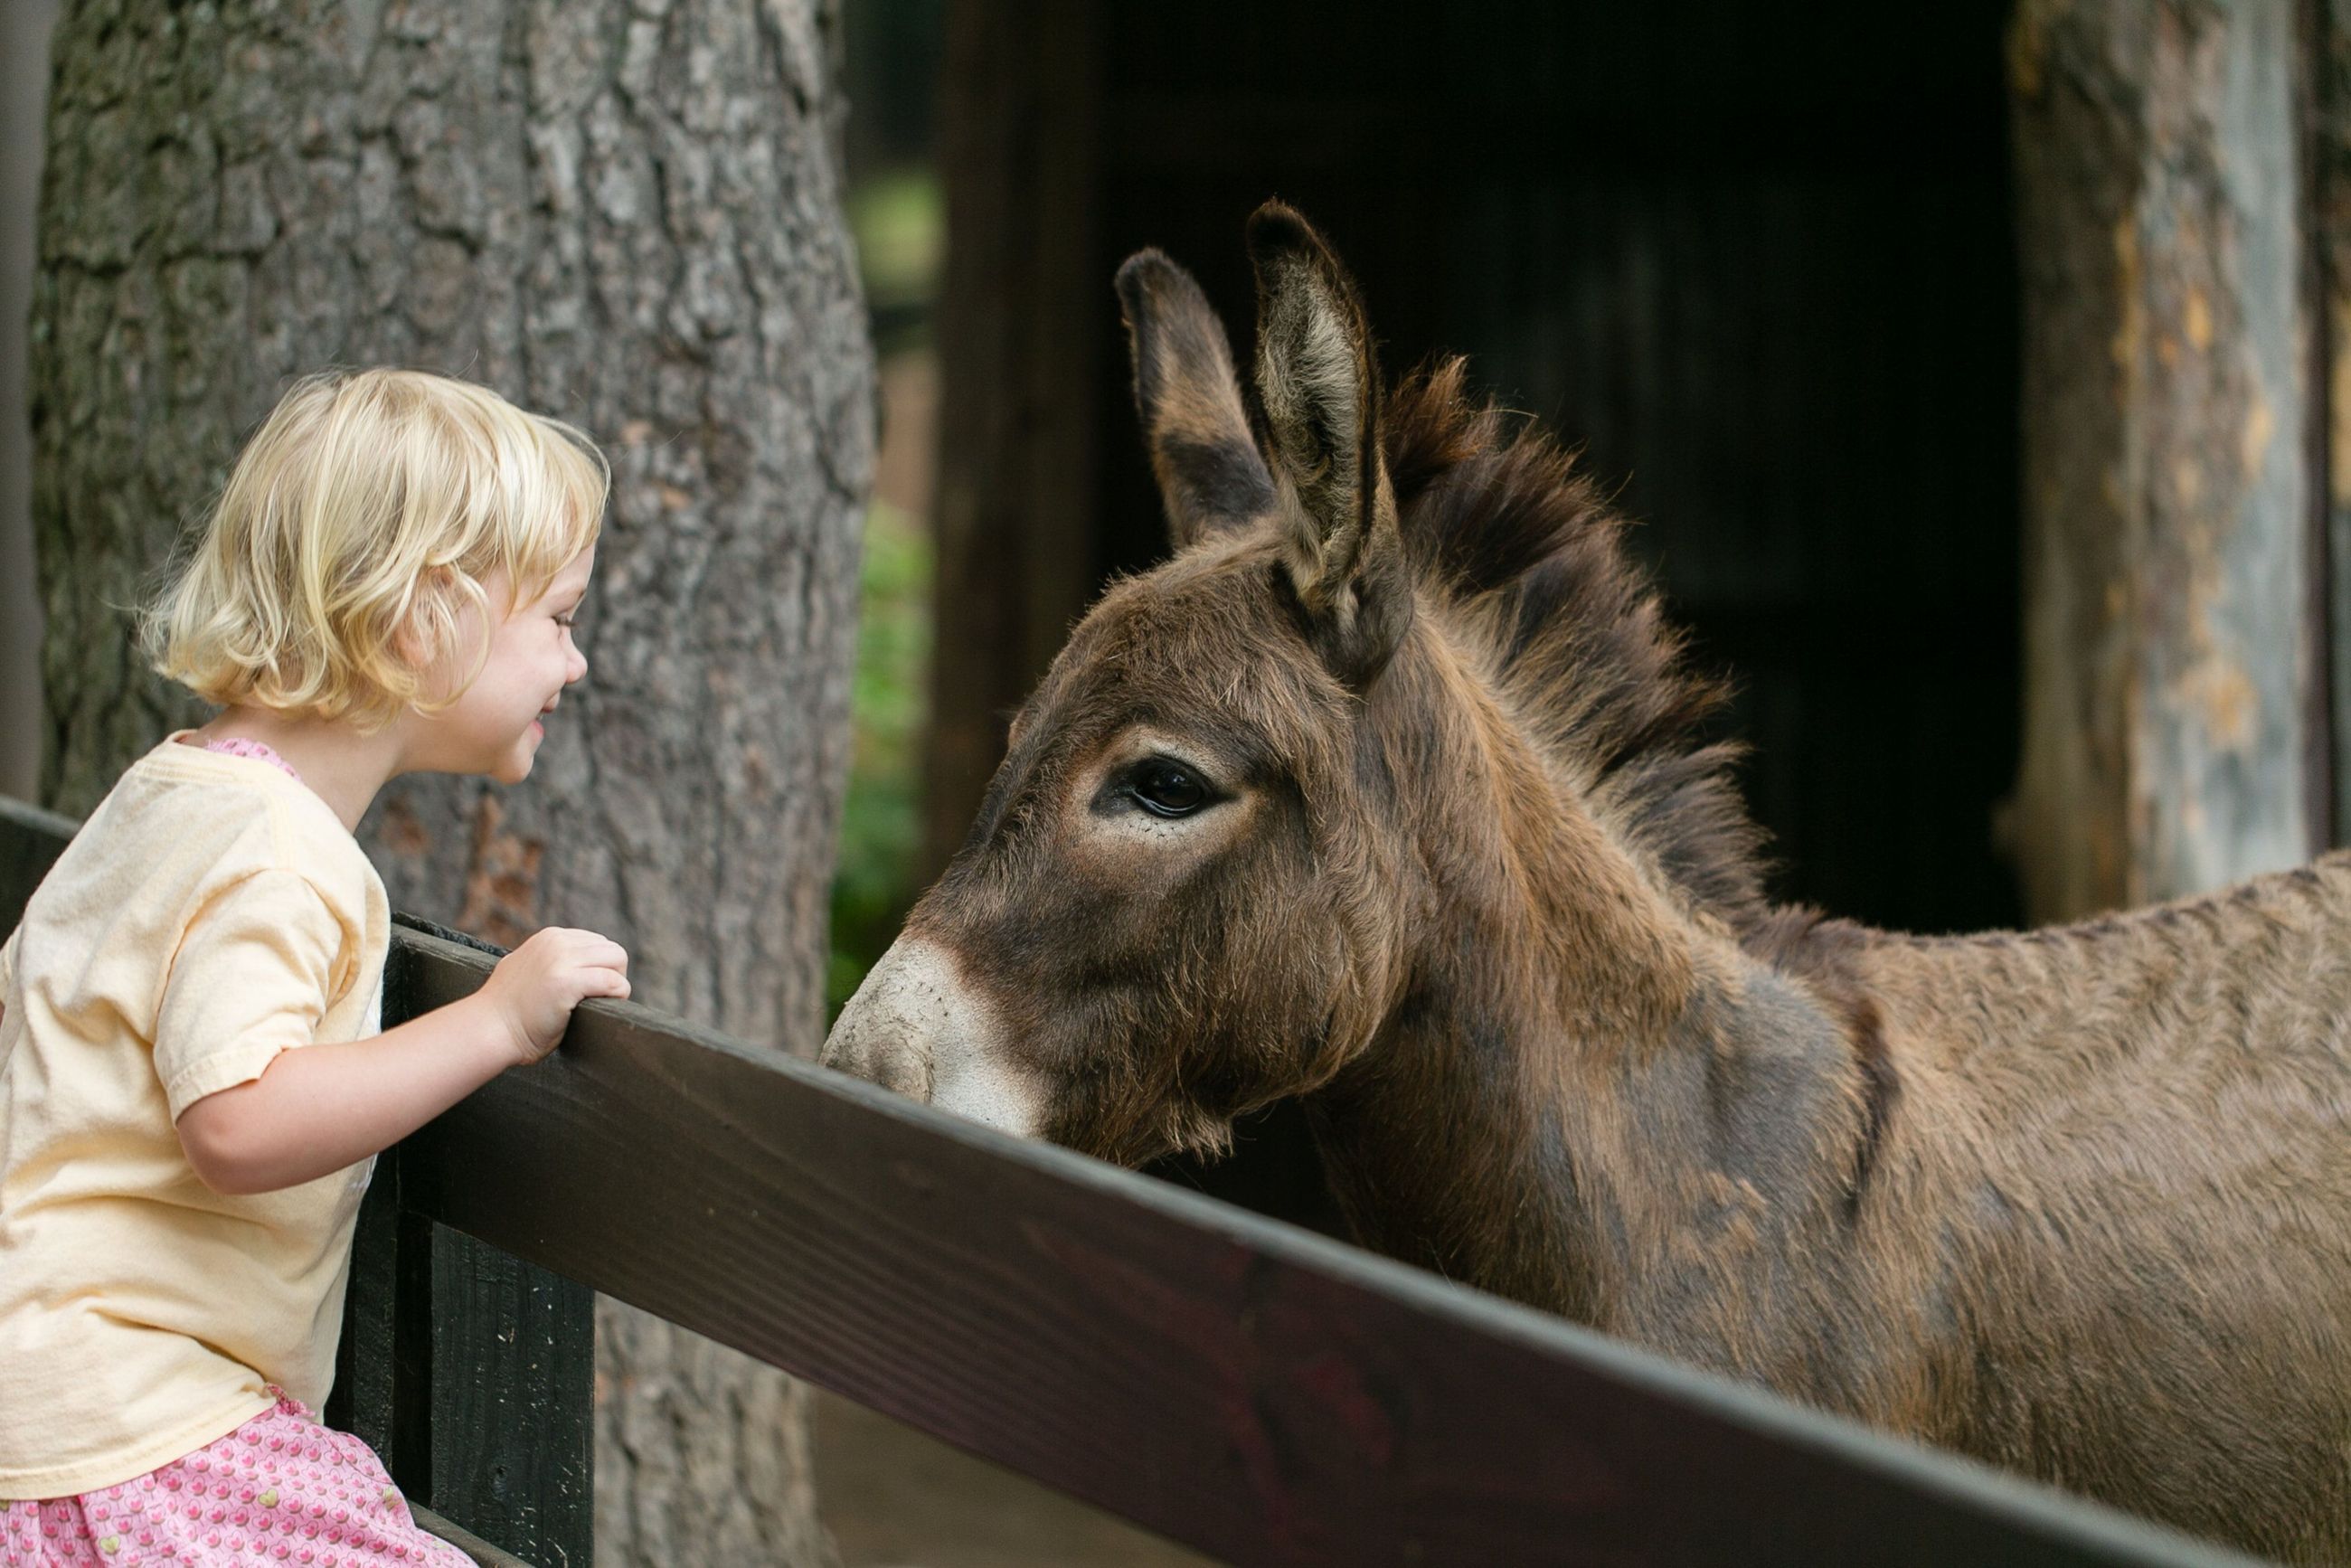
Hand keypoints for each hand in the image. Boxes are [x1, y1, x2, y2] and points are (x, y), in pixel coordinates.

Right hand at [476, 926, 631, 1065]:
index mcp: (550, 938)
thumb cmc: (508, 1011)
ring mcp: (561, 960)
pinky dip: (617, 995)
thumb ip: (550, 961)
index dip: (600, 968)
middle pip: (611, 949)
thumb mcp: (527, 970)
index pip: (596, 943)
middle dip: (613, 974)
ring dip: (617, 983)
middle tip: (600, 998)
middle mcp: (556, 943)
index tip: (591, 989)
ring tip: (601, 1003)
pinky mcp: (566, 982)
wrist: (488, 1029)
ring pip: (617, 959)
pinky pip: (613, 981)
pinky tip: (604, 1007)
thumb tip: (574, 967)